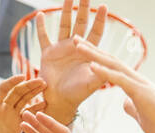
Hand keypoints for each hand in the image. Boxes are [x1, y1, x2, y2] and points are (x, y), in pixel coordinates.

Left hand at [0, 74, 46, 132]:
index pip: (4, 89)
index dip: (13, 82)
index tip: (22, 76)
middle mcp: (3, 108)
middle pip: (18, 93)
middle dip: (29, 86)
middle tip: (41, 81)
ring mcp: (12, 116)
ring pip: (25, 101)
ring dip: (35, 94)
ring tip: (45, 88)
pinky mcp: (18, 125)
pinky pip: (28, 115)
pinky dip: (36, 109)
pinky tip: (45, 104)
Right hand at [33, 0, 108, 121]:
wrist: (60, 101)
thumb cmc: (78, 94)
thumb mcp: (93, 82)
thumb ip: (102, 72)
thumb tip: (113, 65)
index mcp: (88, 52)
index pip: (96, 32)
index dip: (99, 20)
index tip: (104, 6)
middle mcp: (75, 47)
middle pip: (80, 23)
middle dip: (84, 8)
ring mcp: (61, 48)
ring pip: (63, 25)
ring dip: (65, 11)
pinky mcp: (48, 53)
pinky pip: (43, 37)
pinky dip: (41, 26)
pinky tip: (41, 15)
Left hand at [72, 35, 154, 132]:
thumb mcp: (142, 117)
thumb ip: (133, 108)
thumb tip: (124, 104)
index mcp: (135, 86)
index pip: (113, 70)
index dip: (98, 60)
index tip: (84, 54)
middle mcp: (136, 80)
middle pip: (110, 61)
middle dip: (91, 50)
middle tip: (75, 40)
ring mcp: (138, 84)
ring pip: (112, 65)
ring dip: (93, 54)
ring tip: (77, 44)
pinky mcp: (140, 91)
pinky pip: (119, 79)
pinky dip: (104, 71)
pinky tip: (91, 64)